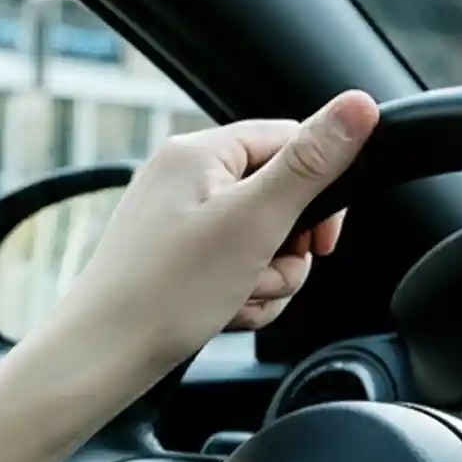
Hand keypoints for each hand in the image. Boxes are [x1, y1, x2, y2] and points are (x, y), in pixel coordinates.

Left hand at [0, 90, 378, 461]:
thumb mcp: (255, 221)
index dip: (320, 193)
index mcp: (200, 151)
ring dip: (267, 279)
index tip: (323, 241)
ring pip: (264, 240)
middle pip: (281, 199)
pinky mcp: (177, 258)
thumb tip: (359, 104)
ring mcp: (179, 219)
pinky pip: (236, 266)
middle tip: (264, 275)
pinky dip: (242, 294)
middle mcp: (186, 176)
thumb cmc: (167, 292)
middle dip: (287, 251)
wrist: (102, 357)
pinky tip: (222, 312)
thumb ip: (312, 163)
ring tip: (237, 299)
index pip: (291, 143)